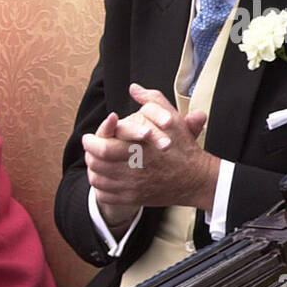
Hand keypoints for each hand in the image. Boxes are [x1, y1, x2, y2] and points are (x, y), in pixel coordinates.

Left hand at [83, 84, 216, 220]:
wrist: (196, 179)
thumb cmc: (184, 148)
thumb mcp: (172, 119)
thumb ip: (152, 100)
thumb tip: (134, 88)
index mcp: (138, 150)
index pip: (102, 148)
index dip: (91, 141)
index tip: (89, 137)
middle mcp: (133, 171)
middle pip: (96, 164)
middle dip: (89, 153)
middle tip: (91, 147)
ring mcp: (132, 188)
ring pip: (97, 180)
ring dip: (93, 169)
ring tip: (96, 160)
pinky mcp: (133, 199)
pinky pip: (104, 195)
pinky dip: (99, 186)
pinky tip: (104, 176)